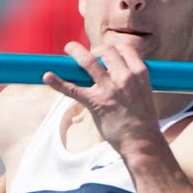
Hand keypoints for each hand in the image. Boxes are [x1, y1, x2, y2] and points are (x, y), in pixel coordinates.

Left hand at [42, 36, 162, 156]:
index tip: (106, 53)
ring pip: (88, 62)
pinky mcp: (96, 104)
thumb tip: (115, 72)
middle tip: (89, 55)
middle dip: (95, 50)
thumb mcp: (145, 94)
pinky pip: (73, 89)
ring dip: (75, 52)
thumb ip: (132, 80)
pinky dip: (58, 82)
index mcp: (139, 74)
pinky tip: (47, 76)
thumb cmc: (144, 122)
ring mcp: (109, 90)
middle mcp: (124, 78)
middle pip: (105, 51)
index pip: (124, 48)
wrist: (142, 144)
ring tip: (68, 49)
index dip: (113, 48)